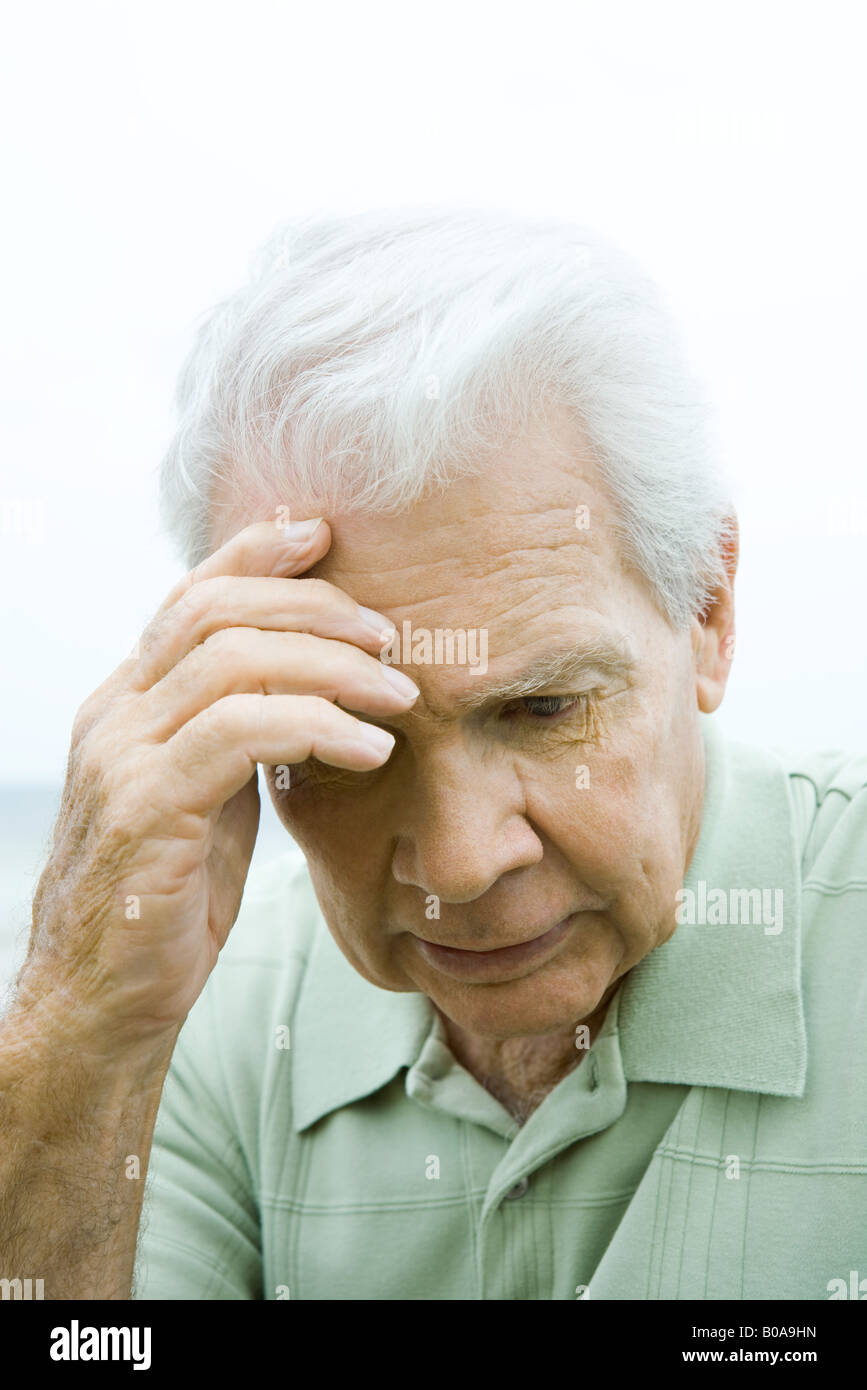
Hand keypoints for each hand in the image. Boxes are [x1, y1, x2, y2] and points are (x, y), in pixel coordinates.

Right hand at [19, 518, 416, 1052]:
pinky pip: (240, 732)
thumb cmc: (169, 900)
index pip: (191, 598)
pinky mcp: (144, 808)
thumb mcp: (207, 798)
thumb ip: (236, 735)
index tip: (324, 533)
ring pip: (230, 660)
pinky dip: (317, 725)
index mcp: (129, 704)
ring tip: (399, 698)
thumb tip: (307, 685)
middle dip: (315, 608)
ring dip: (331, 667)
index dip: (255, 554)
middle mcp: (115, 714)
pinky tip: (371, 748)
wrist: (105, 1001)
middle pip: (215, 612)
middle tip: (390, 638)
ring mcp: (121, 757)